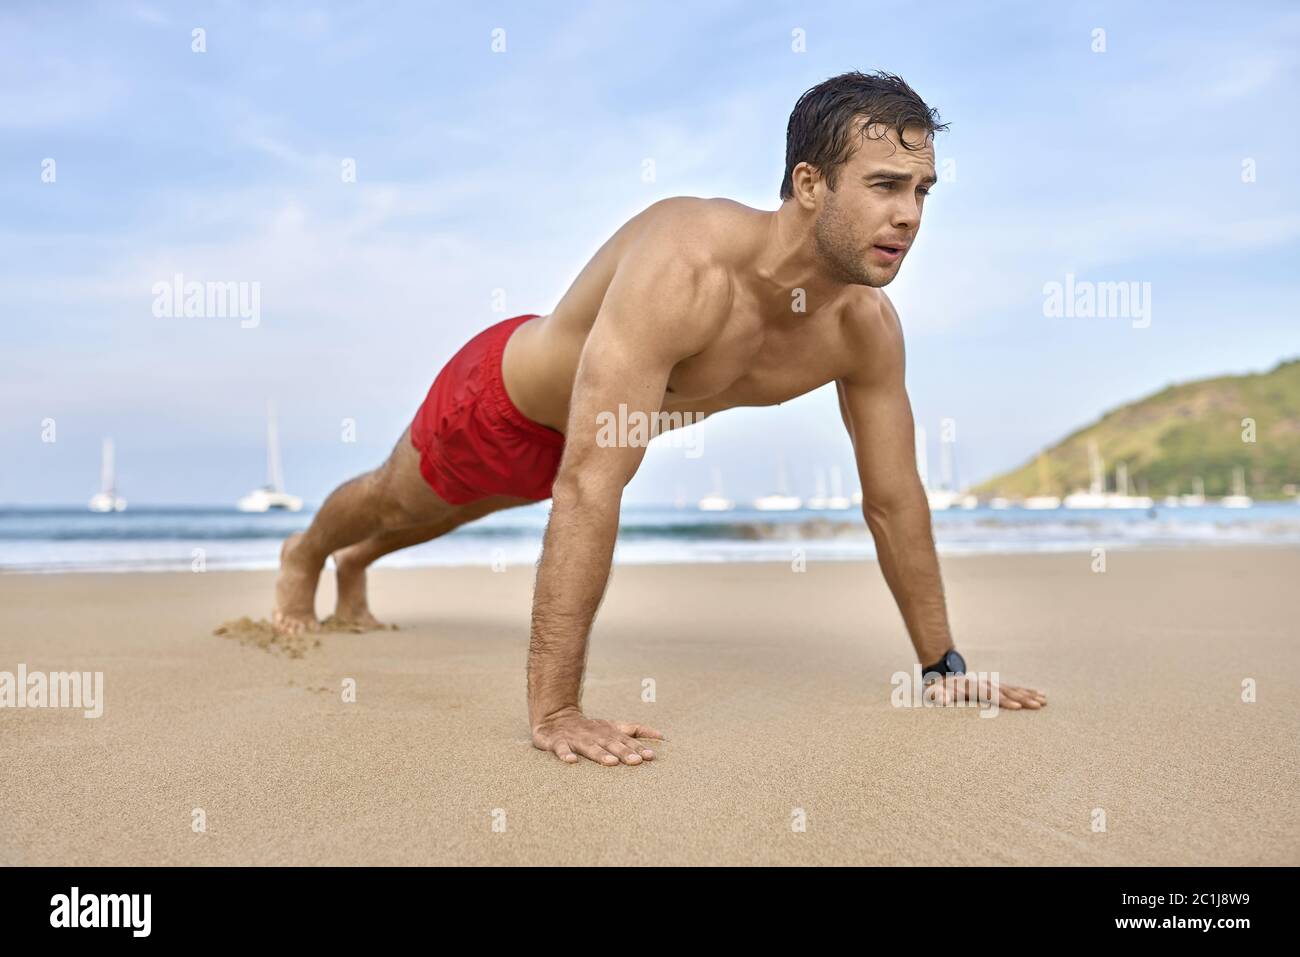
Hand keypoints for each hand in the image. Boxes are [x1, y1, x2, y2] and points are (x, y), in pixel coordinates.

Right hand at [532, 707, 663, 764]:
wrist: (556, 717)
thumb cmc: (591, 728)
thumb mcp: (614, 726)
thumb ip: (636, 730)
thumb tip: (662, 735)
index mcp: (609, 731)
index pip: (627, 740)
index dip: (639, 748)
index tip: (651, 756)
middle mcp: (595, 734)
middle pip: (611, 744)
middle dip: (624, 752)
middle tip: (636, 761)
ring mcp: (577, 738)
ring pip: (590, 747)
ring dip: (600, 754)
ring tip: (611, 762)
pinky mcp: (557, 741)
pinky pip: (561, 748)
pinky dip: (566, 754)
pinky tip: (572, 761)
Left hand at [927, 673, 1046, 709]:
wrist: (944, 673)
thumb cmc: (939, 688)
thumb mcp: (935, 692)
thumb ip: (938, 695)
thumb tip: (941, 699)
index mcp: (973, 688)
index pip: (991, 695)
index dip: (1004, 701)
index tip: (1017, 706)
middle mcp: (986, 684)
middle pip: (1006, 692)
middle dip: (1023, 699)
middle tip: (1038, 705)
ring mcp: (992, 684)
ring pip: (1013, 689)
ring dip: (1028, 695)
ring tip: (1044, 701)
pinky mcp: (996, 686)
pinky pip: (1014, 688)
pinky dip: (1027, 691)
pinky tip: (1040, 694)